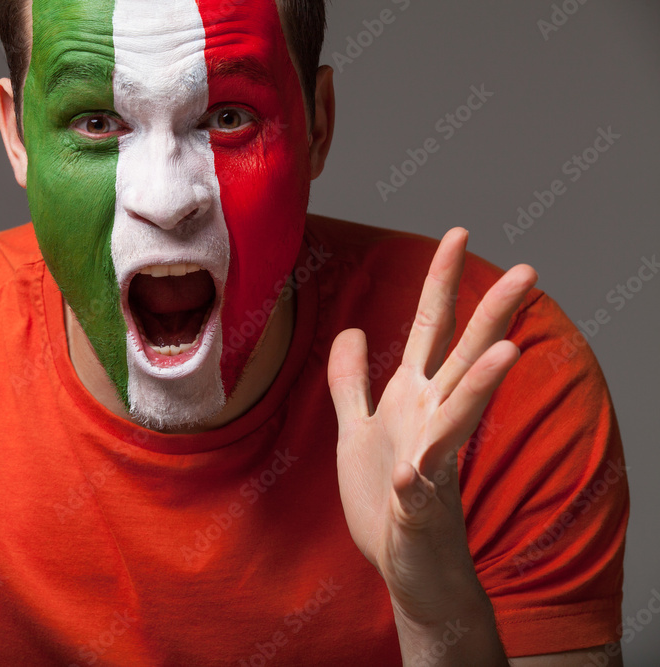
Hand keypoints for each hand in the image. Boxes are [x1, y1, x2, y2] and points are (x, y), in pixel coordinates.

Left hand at [327, 228, 537, 619]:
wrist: (402, 562)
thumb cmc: (383, 494)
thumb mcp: (356, 427)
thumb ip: (350, 381)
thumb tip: (351, 329)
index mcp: (413, 397)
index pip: (432, 327)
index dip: (440, 280)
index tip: (457, 231)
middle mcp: (430, 420)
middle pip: (463, 358)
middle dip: (493, 315)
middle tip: (529, 270)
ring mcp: (431, 463)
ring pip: (459, 417)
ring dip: (480, 386)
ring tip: (507, 354)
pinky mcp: (420, 508)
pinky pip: (419, 492)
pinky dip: (416, 481)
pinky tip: (412, 472)